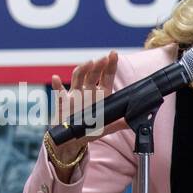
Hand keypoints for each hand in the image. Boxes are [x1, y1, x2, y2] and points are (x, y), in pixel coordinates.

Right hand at [48, 51, 125, 170]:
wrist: (74, 138)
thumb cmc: (91, 128)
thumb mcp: (109, 126)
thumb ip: (121, 122)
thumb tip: (135, 121)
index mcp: (101, 93)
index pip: (107, 75)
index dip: (110, 64)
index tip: (113, 54)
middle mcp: (88, 90)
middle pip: (93, 74)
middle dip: (98, 65)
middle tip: (103, 59)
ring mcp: (75, 94)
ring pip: (78, 78)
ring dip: (83, 70)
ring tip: (88, 63)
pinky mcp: (64, 102)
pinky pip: (59, 93)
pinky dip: (57, 85)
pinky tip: (56, 79)